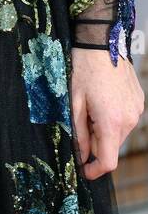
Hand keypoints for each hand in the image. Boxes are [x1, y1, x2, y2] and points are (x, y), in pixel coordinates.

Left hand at [71, 49, 143, 180]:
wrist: (101, 42)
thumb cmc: (83, 70)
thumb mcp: (73, 103)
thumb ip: (78, 133)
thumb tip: (81, 157)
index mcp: (111, 122)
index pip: (108, 161)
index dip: (94, 171)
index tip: (83, 170)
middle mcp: (129, 120)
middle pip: (112, 146)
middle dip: (95, 142)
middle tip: (81, 121)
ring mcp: (137, 111)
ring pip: (118, 133)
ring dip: (104, 129)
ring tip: (91, 106)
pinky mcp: (139, 101)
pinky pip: (126, 119)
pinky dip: (113, 117)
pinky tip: (103, 99)